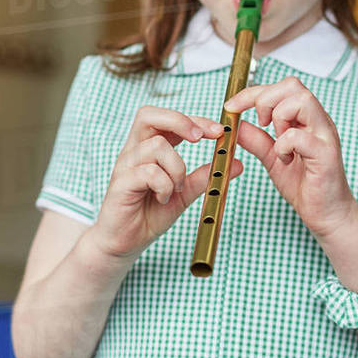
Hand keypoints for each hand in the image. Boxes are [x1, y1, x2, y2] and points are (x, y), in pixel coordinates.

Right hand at [93, 106, 242, 260]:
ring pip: (156, 146)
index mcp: (148, 148)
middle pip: (149, 114)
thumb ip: (204, 176)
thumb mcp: (184, 194)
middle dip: (180, 121)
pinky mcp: (121, 183)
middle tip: (200, 139)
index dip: (194, 119)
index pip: (168, 118)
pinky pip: (148, 172)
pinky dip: (164, 185)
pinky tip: (164, 199)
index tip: (219, 132)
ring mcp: (125, 166)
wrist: (124, 243)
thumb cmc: (150, 214)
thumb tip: (236, 162)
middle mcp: (134, 151)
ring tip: (176, 189)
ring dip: (176, 167)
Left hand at [224, 76, 354, 242]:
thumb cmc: (306, 186)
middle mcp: (318, 121)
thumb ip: (257, 140)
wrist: (327, 214)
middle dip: (265, 99)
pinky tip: (285, 160)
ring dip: (278, 118)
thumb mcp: (273, 158)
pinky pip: (300, 136)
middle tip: (260, 123)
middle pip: (293, 85)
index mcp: (307, 119)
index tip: (232, 106)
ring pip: (301, 101)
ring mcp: (325, 136)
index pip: (282, 87)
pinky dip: (283, 145)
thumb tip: (236, 124)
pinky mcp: (326, 155)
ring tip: (277, 142)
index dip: (253, 92)